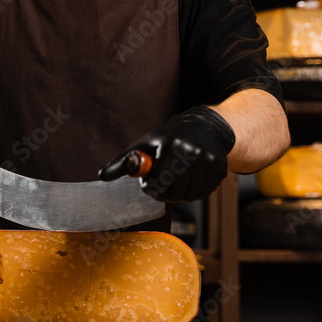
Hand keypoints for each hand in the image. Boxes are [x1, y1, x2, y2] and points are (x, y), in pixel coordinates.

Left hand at [99, 106, 234, 202]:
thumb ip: (124, 162)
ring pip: (191, 195)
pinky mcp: (220, 168)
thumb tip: (102, 177)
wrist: (204, 126)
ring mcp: (208, 160)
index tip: (150, 184)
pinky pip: (204, 193)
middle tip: (162, 185)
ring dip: (180, 194)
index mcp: (170, 145)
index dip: (152, 188)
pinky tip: (190, 179)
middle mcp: (192, 152)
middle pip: (176, 191)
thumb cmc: (167, 137)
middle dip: (165, 193)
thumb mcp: (145, 145)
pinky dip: (194, 192)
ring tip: (176, 180)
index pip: (159, 182)